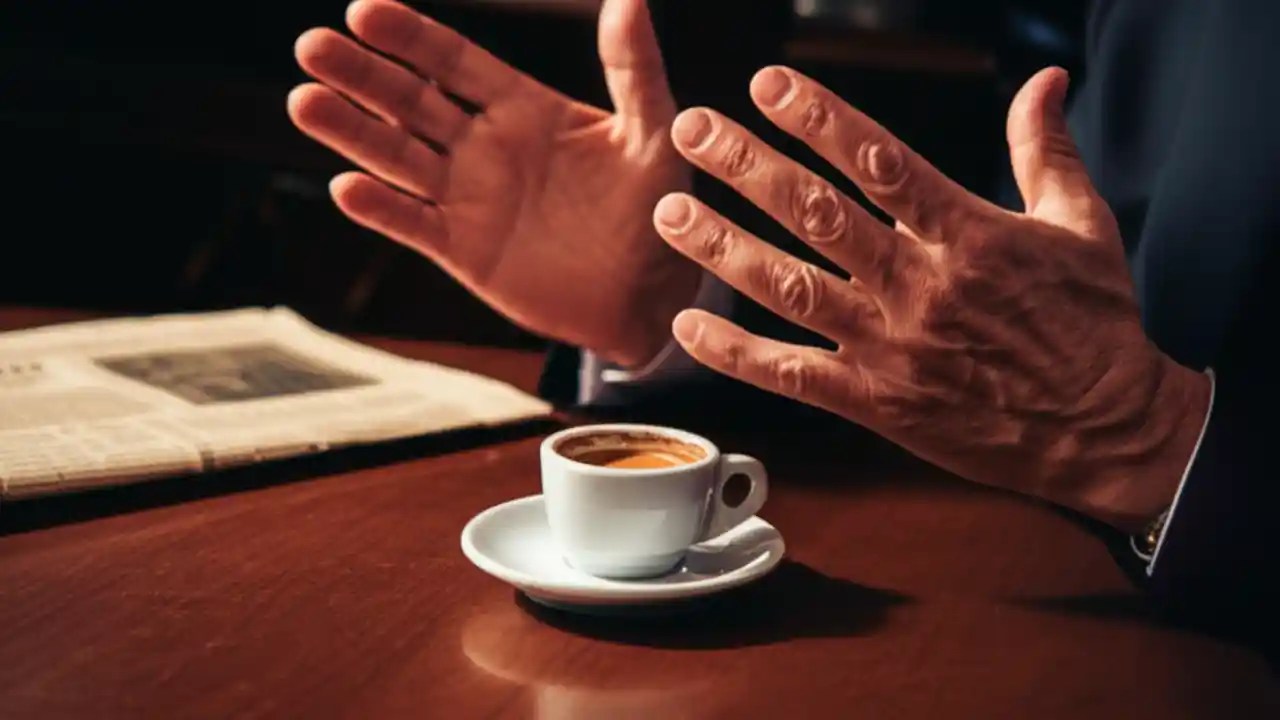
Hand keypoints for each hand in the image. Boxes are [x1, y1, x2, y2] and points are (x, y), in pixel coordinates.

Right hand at [288, 0, 699, 365]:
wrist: (649, 293)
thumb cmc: (658, 208)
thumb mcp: (652, 134)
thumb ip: (634, 69)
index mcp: (522, 108)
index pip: (454, 62)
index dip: (410, 38)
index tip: (364, 11)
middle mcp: (484, 147)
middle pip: (409, 102)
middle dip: (362, 75)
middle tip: (312, 46)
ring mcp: (468, 199)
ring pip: (397, 157)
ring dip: (351, 132)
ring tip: (303, 101)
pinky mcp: (463, 250)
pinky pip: (414, 225)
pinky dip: (382, 209)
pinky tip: (346, 187)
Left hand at [652, 67, 1210, 530]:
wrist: (1106, 432)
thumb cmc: (1095, 325)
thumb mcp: (1083, 226)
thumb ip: (1047, 149)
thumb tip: (1044, 79)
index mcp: (970, 235)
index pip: (880, 162)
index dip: (819, 118)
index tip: (767, 84)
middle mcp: (921, 287)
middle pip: (817, 215)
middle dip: (747, 166)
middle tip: (692, 129)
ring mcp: (893, 348)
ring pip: (790, 289)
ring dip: (723, 247)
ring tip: (672, 211)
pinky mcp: (878, 403)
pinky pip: (793, 375)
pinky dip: (736, 353)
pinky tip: (688, 326)